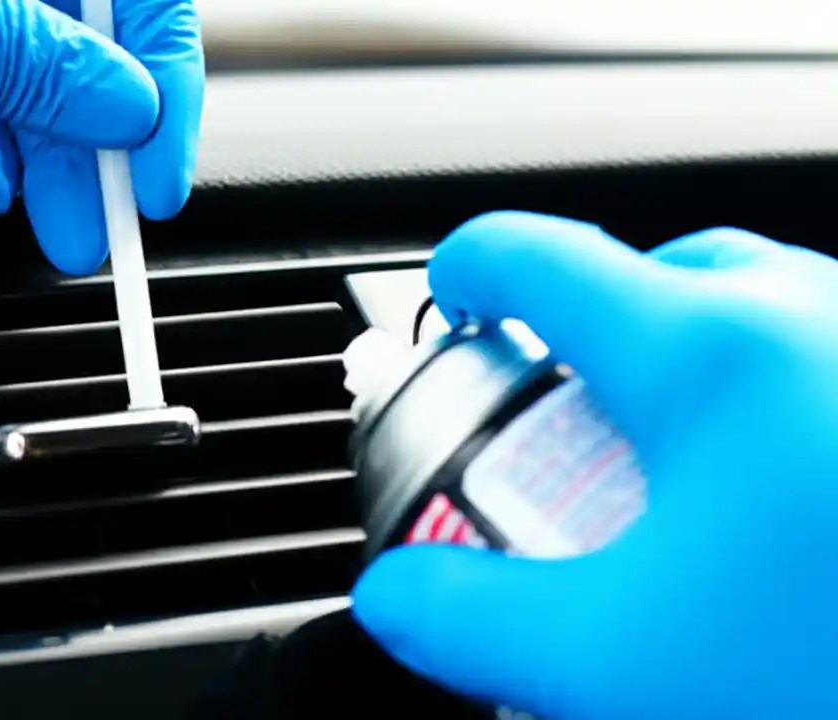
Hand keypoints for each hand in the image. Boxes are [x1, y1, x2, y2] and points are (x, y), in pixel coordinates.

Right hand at [350, 211, 837, 718]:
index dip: (470, 270)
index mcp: (712, 352)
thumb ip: (473, 624)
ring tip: (673, 468)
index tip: (451, 298)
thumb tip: (394, 601)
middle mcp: (814, 322)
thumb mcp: (625, 662)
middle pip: (661, 275)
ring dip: (690, 369)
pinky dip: (776, 406)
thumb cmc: (835, 659)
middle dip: (590, 332)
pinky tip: (781, 509)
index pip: (541, 259)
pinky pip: (828, 366)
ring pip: (763, 315)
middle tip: (565, 419)